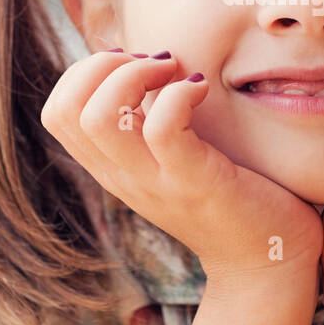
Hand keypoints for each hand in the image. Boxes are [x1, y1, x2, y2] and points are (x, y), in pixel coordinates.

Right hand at [41, 50, 323, 290]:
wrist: (266, 260)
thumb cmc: (228, 196)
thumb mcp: (172, 160)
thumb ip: (150, 124)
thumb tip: (146, 64)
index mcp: (113, 168)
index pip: (56, 113)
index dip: (85, 72)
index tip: (133, 64)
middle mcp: (123, 177)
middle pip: (64, 111)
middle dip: (102, 65)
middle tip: (152, 64)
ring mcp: (155, 182)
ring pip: (100, 118)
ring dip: (135, 74)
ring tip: (172, 72)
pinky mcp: (194, 183)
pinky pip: (162, 128)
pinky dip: (179, 93)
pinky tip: (201, 90)